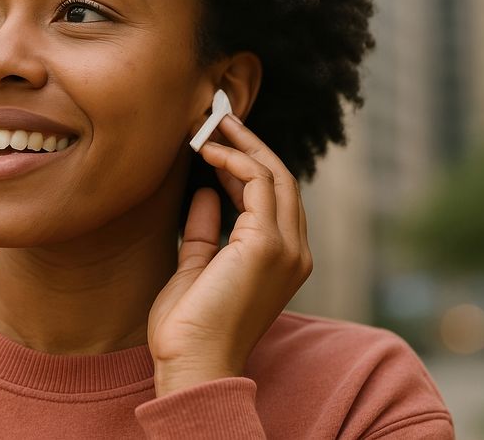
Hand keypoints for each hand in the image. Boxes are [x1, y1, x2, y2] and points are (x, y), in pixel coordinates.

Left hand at [147, 114, 312, 396]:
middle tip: (218, 120)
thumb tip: (204, 192)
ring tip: (210, 127)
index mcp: (282, 259)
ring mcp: (286, 247)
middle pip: (280, 179)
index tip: (216, 145)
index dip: (247, 164)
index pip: (274, 197)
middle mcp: (295, 251)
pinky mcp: (268, 244)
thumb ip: (204, 230)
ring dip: (241, 145)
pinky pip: (258, 183)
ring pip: (274, 175)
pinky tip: (209, 153)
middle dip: (249, 145)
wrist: (191, 363)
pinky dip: (235, 161)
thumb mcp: (196, 265)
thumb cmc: (189, 325)